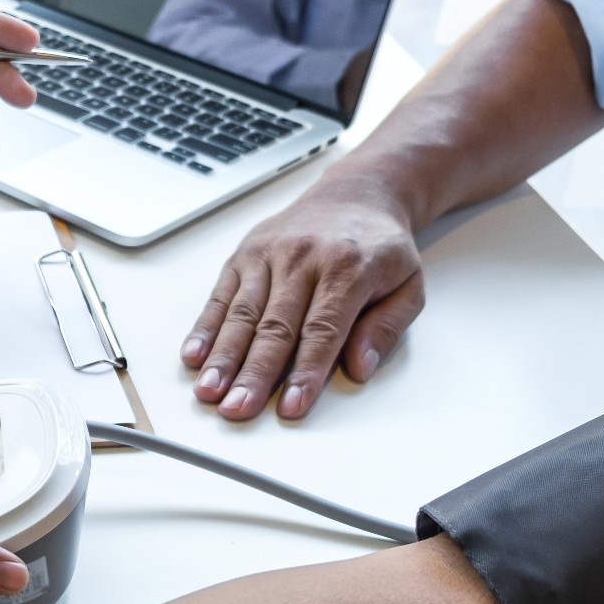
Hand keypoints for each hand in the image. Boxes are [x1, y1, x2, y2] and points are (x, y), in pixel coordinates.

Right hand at [183, 173, 424, 419]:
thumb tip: (360, 367)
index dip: (305, 372)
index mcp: (349, 268)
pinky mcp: (245, 254)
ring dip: (222, 357)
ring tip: (209, 391)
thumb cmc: (379, 248)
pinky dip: (205, 327)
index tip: (292, 407)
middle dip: (253, 373)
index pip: (322, 330)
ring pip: (242, 313)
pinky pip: (221, 295)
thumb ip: (386, 327)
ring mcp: (269, 254)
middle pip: (274, 326)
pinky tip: (194, 355)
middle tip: (238, 408)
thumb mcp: (409, 286)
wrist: (354, 195)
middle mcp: (303, 258)